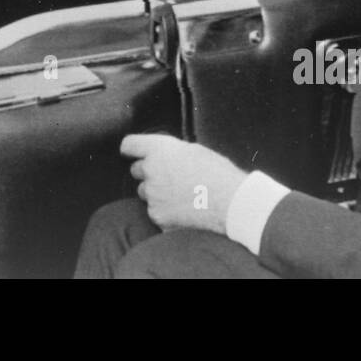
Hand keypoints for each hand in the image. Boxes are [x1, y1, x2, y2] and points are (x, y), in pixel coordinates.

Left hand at [121, 134, 248, 233]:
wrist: (231, 204)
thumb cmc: (218, 174)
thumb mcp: (194, 151)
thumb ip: (172, 153)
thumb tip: (164, 157)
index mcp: (159, 149)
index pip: (130, 144)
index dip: (131, 148)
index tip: (130, 152)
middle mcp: (150, 170)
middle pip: (136, 170)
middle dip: (148, 172)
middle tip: (169, 177)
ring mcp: (152, 195)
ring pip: (145, 192)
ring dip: (156, 193)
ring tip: (181, 195)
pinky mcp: (158, 216)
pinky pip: (155, 212)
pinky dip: (165, 211)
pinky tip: (184, 210)